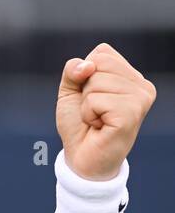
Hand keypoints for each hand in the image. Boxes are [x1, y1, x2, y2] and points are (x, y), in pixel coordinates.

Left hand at [56, 42, 155, 180]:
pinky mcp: (131, 113)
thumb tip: (88, 65)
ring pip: (96, 81)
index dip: (85, 75)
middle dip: (85, 90)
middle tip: (94, 112)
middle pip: (99, 64)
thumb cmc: (79, 126)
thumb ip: (73, 69)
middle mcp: (142, 85)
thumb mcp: (70, 91)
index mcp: (131, 76)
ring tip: (97, 120)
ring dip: (86, 104)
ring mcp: (140, 98)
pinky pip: (96, 100)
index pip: (102, 52)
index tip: (92, 98)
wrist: (81, 159)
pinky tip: (99, 127)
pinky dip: (88, 114)